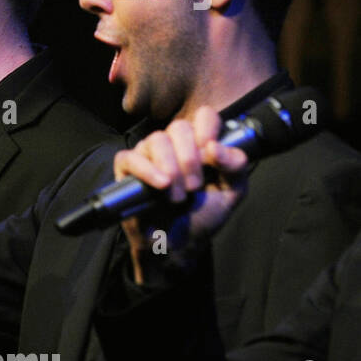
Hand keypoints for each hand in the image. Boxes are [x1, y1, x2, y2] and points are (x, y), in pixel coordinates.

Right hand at [114, 106, 248, 284]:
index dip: (207, 128)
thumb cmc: (203, 216)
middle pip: (178, 127)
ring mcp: (147, 155)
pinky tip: (160, 184)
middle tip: (195, 186)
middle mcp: (173, 144)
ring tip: (177, 196)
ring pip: (156, 140)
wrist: (179, 245)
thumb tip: (214, 147)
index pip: (203, 115)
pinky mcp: (126, 169)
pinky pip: (130, 157)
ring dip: (172, 169)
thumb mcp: (231, 192)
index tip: (211, 154)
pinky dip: (146, 170)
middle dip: (190, 158)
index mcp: (199, 143)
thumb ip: (235, 166)